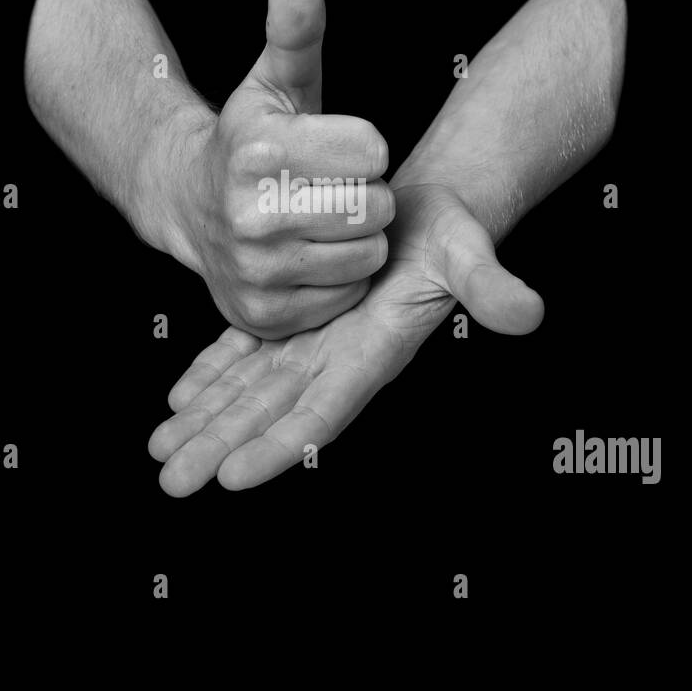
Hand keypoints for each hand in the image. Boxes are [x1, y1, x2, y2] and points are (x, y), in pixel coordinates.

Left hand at [148, 182, 543, 495]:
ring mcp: (314, 341)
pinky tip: (180, 398)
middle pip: (270, 413)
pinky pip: (245, 353)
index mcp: (373, 354)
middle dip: (220, 447)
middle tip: (172, 480)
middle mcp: (337, 358)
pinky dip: (212, 375)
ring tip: (162, 450)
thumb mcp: (470, 252)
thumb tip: (529, 314)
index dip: (278, 446)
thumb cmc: (453, 231)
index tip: (233, 477)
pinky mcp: (297, 316)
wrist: (431, 210)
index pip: (321, 413)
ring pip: (250, 390)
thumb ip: (491, 287)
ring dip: (207, 420)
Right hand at [162, 0, 394, 338]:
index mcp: (260, 150)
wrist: (192, 204)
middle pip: (375, 207)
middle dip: (366, 194)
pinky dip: (340, 280)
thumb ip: (296, 31)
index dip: (365, 147)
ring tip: (324, 221)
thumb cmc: (253, 139)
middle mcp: (252, 215)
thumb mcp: (275, 81)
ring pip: (367, 255)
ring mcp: (256, 271)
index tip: (339, 148)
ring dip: (358, 238)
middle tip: (332, 188)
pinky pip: (347, 298)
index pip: (373, 151)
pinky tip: (311, 256)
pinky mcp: (265, 315)